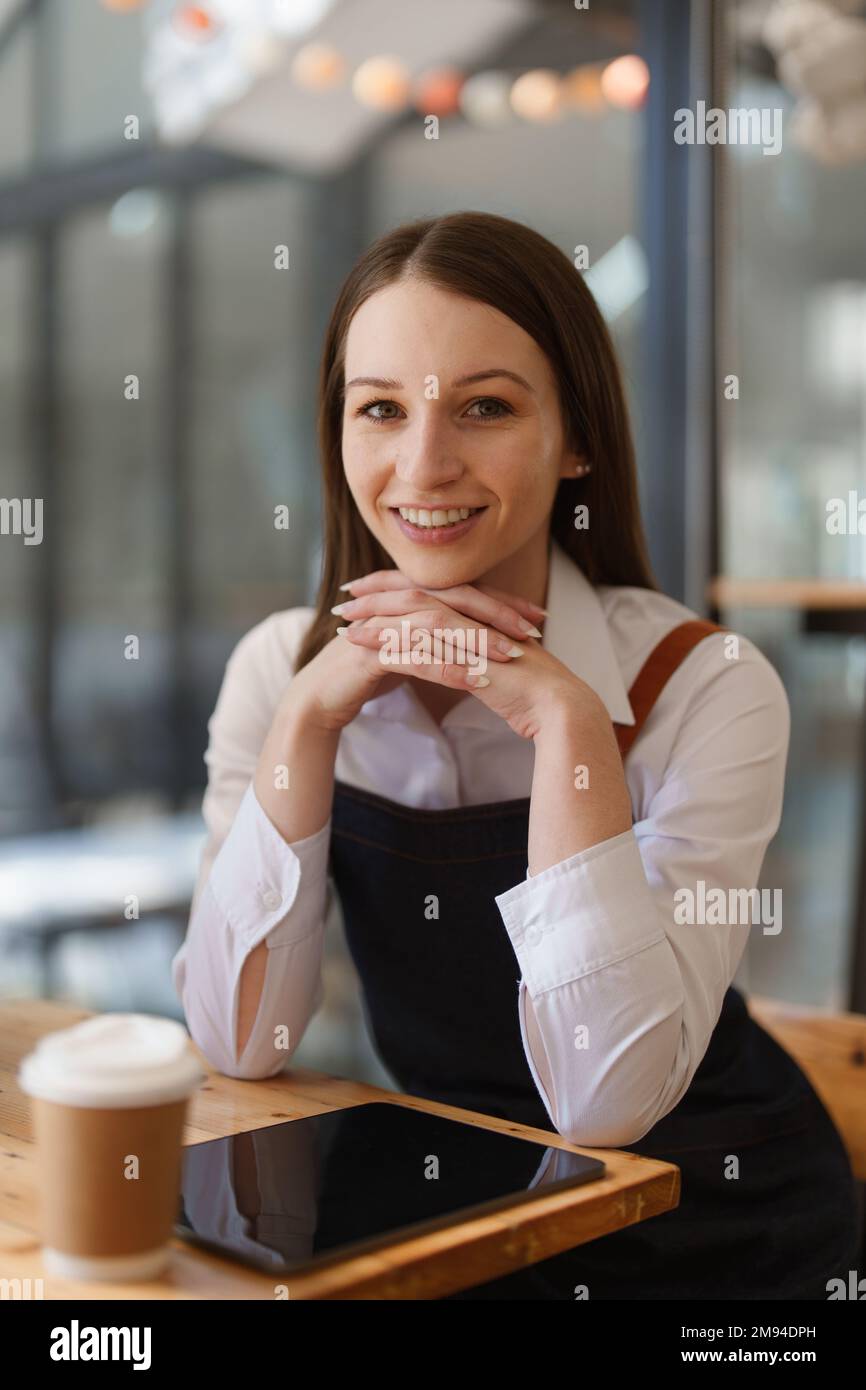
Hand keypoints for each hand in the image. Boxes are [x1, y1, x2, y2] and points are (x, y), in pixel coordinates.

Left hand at [335, 570, 608, 740]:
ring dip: (376, 621)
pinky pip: (424, 650)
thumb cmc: (533, 694)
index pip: (431, 589)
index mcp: (480, 615)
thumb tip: (455, 658)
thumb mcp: (497, 666)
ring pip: (415, 619)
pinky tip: (364, 652)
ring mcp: (474, 637)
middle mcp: (475, 618)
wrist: (561, 708)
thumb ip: (475, 656)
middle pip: (418, 595)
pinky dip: (390, 649)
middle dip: (377, 595)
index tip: (367, 589)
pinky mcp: (471, 661)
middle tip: (344, 600)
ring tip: (344, 626)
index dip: (396, 586)